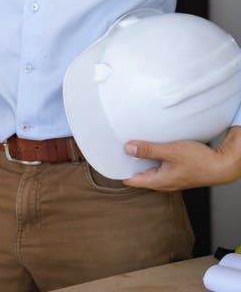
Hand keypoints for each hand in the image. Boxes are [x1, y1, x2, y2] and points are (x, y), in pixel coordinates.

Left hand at [123, 127, 240, 190]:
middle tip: (119, 150)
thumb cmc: (200, 161)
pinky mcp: (176, 173)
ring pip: (149, 170)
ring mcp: (170, 179)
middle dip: (129, 164)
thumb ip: (148, 150)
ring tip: (133, 148)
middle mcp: (162, 183)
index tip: (110, 160)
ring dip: (142, 160)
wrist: (222, 165)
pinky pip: (159, 167)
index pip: (131, 180)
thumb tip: (128, 148)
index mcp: (158, 181)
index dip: (119, 170)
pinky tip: (153, 150)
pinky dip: (153, 159)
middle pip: (138, 175)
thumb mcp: (170, 151)